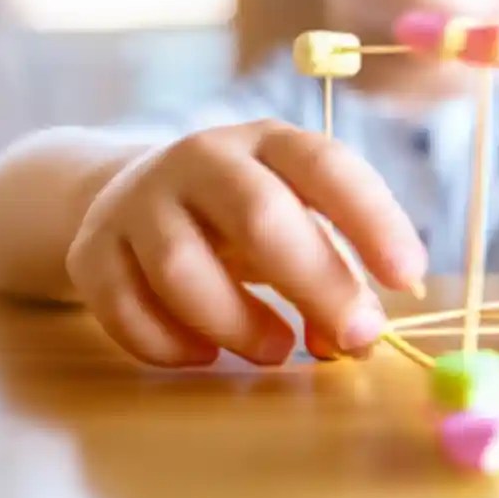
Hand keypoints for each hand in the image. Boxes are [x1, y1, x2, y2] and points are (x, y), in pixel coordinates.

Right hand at [66, 119, 425, 366]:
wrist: (127, 196)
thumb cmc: (240, 218)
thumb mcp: (295, 226)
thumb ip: (334, 273)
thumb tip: (357, 338)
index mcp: (269, 142)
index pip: (326, 166)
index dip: (372, 220)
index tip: (408, 277)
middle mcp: (203, 157)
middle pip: (261, 217)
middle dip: (318, 283)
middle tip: (357, 337)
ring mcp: (139, 199)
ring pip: (185, 269)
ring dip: (240, 323)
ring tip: (277, 350)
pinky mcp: (91, 248)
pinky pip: (124, 307)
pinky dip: (170, 345)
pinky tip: (203, 355)